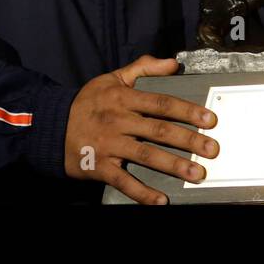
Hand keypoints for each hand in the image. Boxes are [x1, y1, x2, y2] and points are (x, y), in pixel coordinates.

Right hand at [64, 54, 220, 203]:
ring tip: (197, 173)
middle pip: (158, 130)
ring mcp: (109, 145)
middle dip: (188, 140)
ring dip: (173, 166)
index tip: (209, 119)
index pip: (161, 103)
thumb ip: (143, 68)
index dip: (187, 110)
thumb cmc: (88, 102)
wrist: (52, 126)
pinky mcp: (100, 167)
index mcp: (123, 97)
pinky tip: (161, 200)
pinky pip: (124, 181)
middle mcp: (118, 120)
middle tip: (212, 149)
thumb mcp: (112, 78)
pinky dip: (142, 192)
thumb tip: (173, 63)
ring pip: (146, 155)